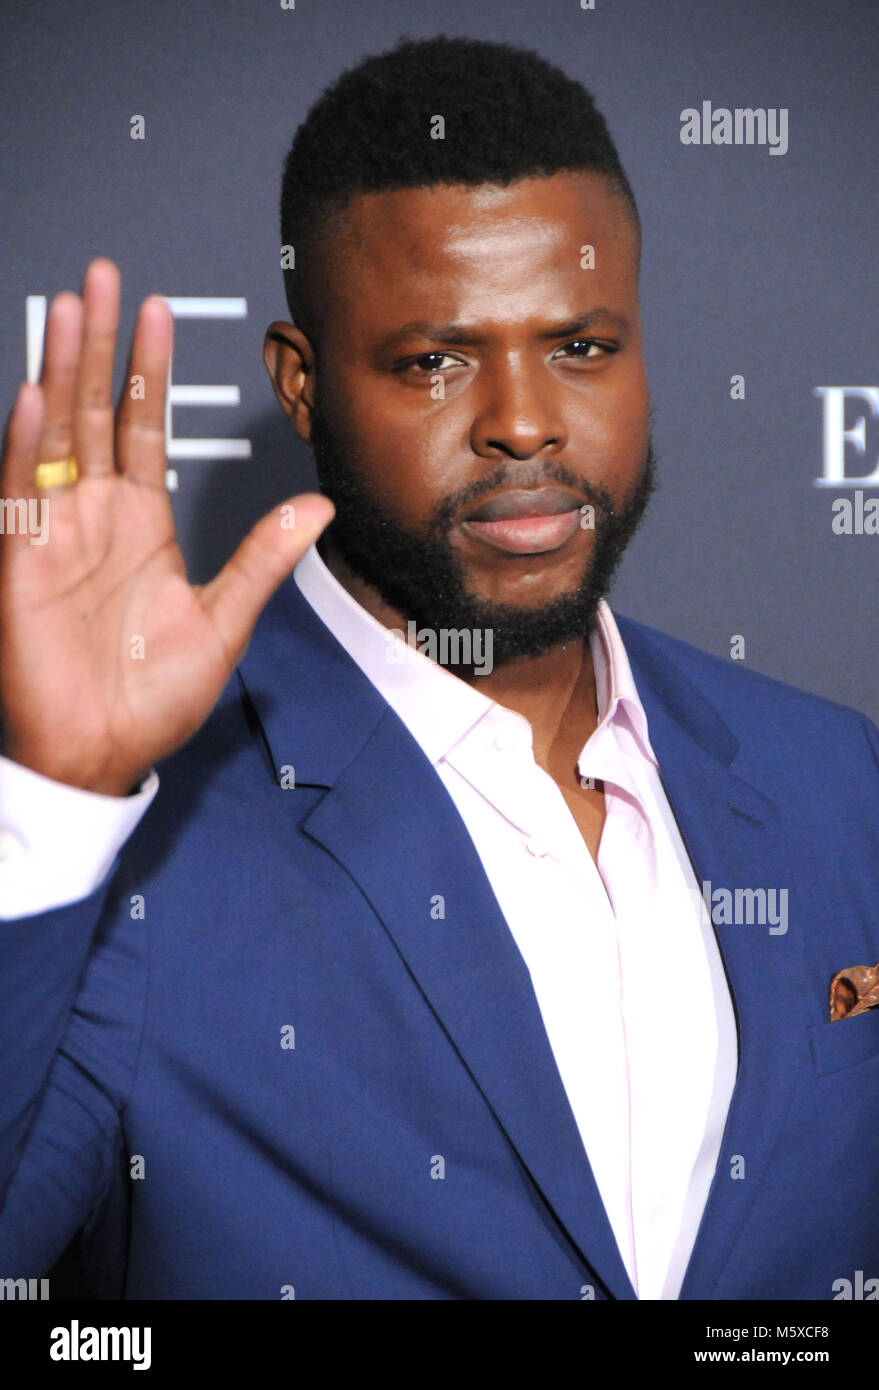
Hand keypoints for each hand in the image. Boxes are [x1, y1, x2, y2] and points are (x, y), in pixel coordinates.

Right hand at [0, 258, 333, 795]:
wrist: (106, 752)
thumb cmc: (156, 696)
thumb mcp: (225, 619)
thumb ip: (264, 557)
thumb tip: (318, 504)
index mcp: (142, 526)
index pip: (143, 427)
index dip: (150, 370)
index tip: (158, 312)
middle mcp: (96, 518)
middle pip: (96, 411)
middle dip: (101, 344)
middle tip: (106, 277)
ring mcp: (56, 535)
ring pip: (56, 435)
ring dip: (61, 372)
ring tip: (70, 309)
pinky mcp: (24, 565)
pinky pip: (21, 496)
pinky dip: (27, 448)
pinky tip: (36, 397)